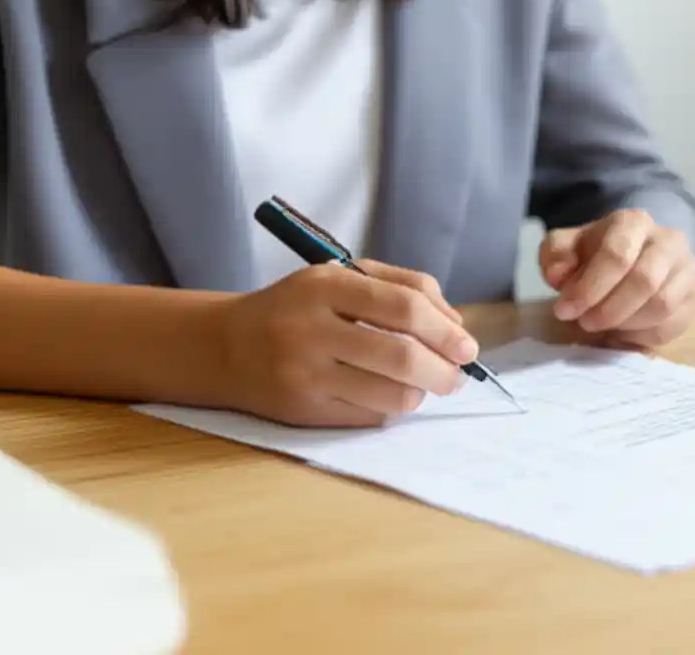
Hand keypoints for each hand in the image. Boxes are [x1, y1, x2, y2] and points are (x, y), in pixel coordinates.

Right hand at [212, 261, 476, 426]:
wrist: (225, 346)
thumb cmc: (300, 307)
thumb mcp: (343, 277)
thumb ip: (404, 287)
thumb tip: (457, 325)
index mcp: (325, 285)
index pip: (404, 307)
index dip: (446, 330)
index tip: (468, 348)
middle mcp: (310, 329)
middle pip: (402, 357)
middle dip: (444, 372)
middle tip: (457, 377)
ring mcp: (304, 374)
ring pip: (390, 395)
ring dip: (420, 393)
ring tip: (422, 385)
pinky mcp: (303, 411)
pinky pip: (369, 417)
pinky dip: (391, 409)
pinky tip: (386, 395)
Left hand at [539, 209, 694, 348]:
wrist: (630, 258)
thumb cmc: (593, 254)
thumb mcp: (565, 248)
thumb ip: (556, 256)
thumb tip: (559, 275)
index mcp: (634, 222)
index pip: (617, 255)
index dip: (589, 288)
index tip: (565, 310)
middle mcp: (669, 240)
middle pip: (645, 281)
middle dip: (609, 309)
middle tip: (585, 323)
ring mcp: (688, 270)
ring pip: (662, 306)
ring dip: (625, 323)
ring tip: (602, 326)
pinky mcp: (693, 299)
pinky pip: (671, 325)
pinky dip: (641, 334)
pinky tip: (622, 330)